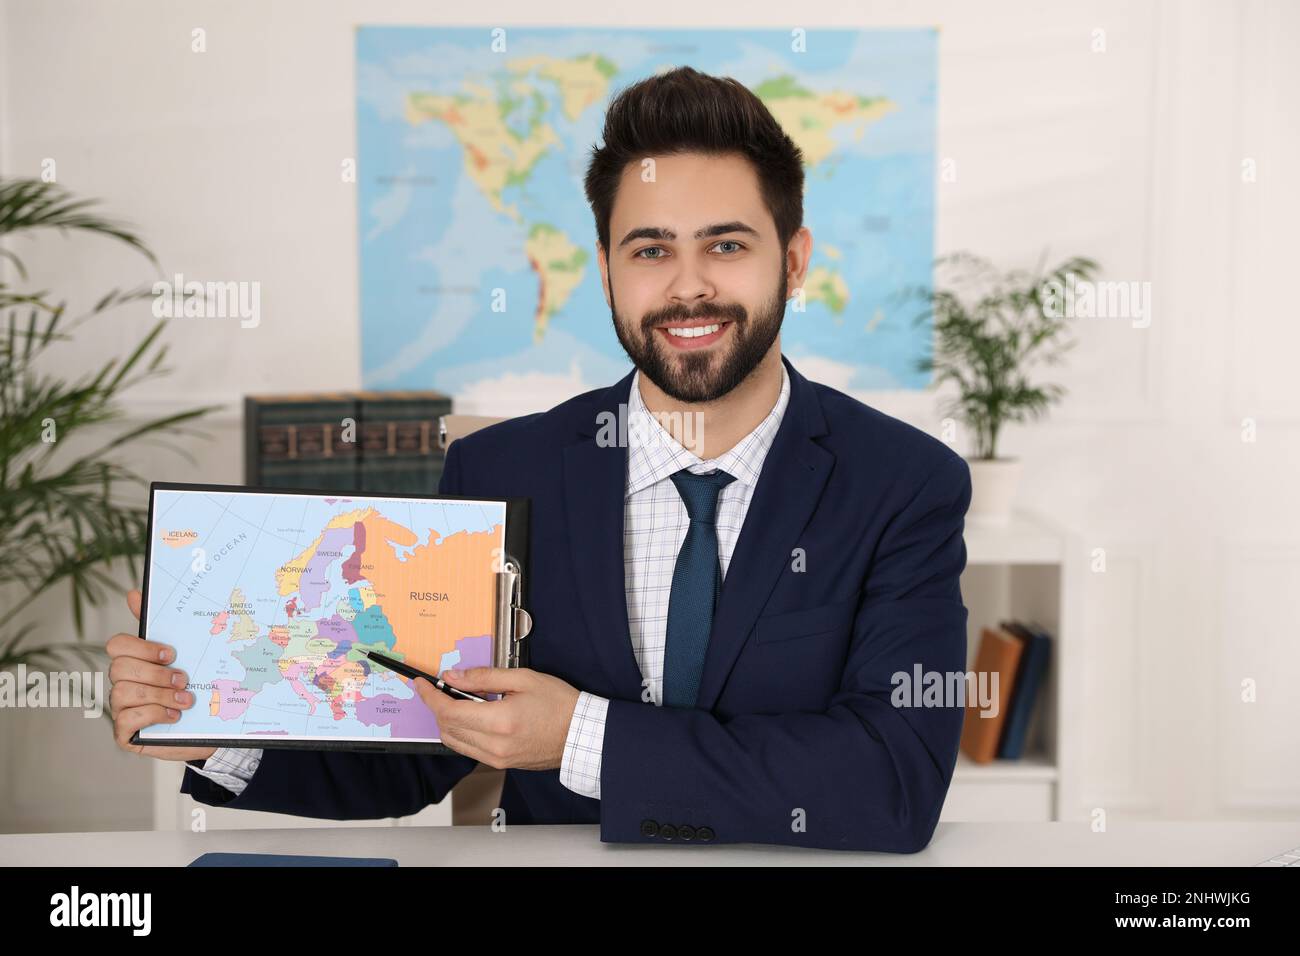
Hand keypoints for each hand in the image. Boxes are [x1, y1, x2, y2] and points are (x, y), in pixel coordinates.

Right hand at [105, 589, 215, 762]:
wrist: (209, 726)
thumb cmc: (194, 687)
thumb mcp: (186, 656)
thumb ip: (162, 627)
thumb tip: (134, 593)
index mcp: (134, 661)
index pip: (117, 645)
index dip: (141, 647)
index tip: (171, 653)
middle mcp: (123, 683)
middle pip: (119, 669)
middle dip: (155, 674)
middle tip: (184, 678)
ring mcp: (122, 709)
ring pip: (123, 693)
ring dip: (159, 695)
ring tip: (186, 699)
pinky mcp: (125, 733)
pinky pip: (125, 720)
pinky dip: (152, 715)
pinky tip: (174, 716)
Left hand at [414, 667, 579, 771]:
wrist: (581, 734)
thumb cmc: (559, 705)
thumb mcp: (523, 678)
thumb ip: (483, 677)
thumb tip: (453, 676)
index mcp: (499, 722)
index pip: (449, 711)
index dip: (430, 696)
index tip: (423, 684)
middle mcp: (494, 746)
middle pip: (447, 728)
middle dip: (436, 706)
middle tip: (437, 688)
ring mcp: (497, 759)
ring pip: (454, 742)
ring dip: (446, 721)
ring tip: (453, 700)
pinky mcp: (500, 764)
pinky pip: (468, 750)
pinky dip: (460, 732)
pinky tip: (469, 716)